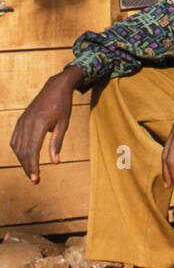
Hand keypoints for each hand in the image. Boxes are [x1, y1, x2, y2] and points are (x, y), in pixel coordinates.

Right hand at [11, 67, 80, 183]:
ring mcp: (22, 121)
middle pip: (23, 151)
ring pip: (17, 147)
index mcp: (39, 123)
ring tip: (31, 171)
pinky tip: (24, 158)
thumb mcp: (64, 124)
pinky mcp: (20, 121)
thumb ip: (57, 143)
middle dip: (28, 167)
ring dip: (23, 161)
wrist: (55, 87)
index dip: (33, 166)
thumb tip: (55, 162)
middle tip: (35, 180)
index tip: (36, 179)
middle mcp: (27, 122)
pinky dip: (18, 151)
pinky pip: (15, 139)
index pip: (32, 150)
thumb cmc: (62, 105)